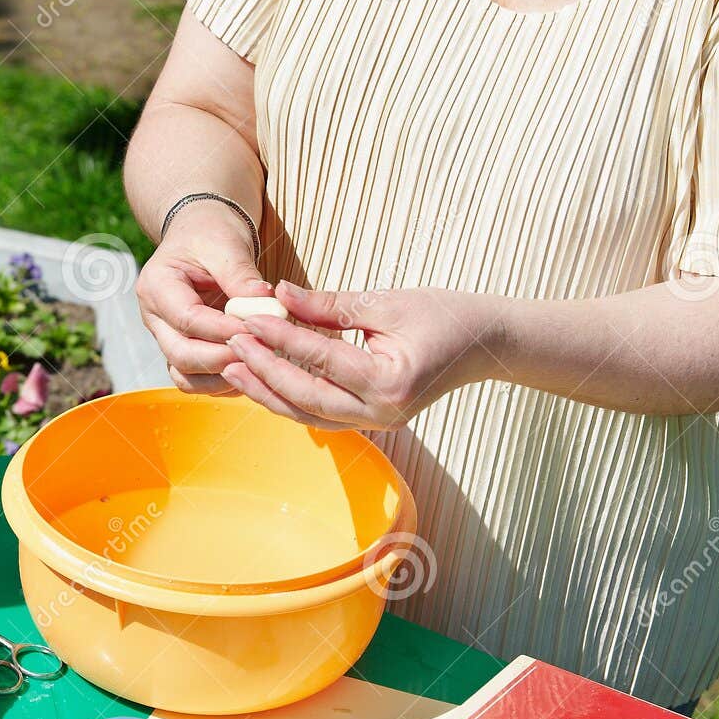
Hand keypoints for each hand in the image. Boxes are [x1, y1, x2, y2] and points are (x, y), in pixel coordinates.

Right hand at [135, 202, 273, 394]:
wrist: (200, 233)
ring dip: (221, 378)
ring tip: (256, 365)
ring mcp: (165, 336)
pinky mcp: (181, 349)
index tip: (259, 330)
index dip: (224, 330)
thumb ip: (242, 275)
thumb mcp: (227, 244)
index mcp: (156, 286)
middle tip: (262, 352)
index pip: (188, 319)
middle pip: (181, 354)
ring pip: (184, 375)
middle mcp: (153, 317)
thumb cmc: (211, 233)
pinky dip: (220, 382)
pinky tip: (249, 369)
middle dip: (223, 359)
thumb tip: (266, 304)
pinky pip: (195, 379)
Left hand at [221, 281, 498, 429]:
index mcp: (391, 383)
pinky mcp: (370, 420)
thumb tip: (279, 295)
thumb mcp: (386, 303)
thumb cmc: (444, 315)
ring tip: (232, 368)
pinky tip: (260, 380)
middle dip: (264, 372)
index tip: (250, 318)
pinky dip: (288, 397)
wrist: (487, 343)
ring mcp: (376, 423)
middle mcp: (382, 413)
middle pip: (307, 397)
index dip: (282, 338)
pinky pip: (319, 413)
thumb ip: (329, 306)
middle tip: (231, 346)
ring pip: (307, 413)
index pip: (322, 360)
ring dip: (267, 391)